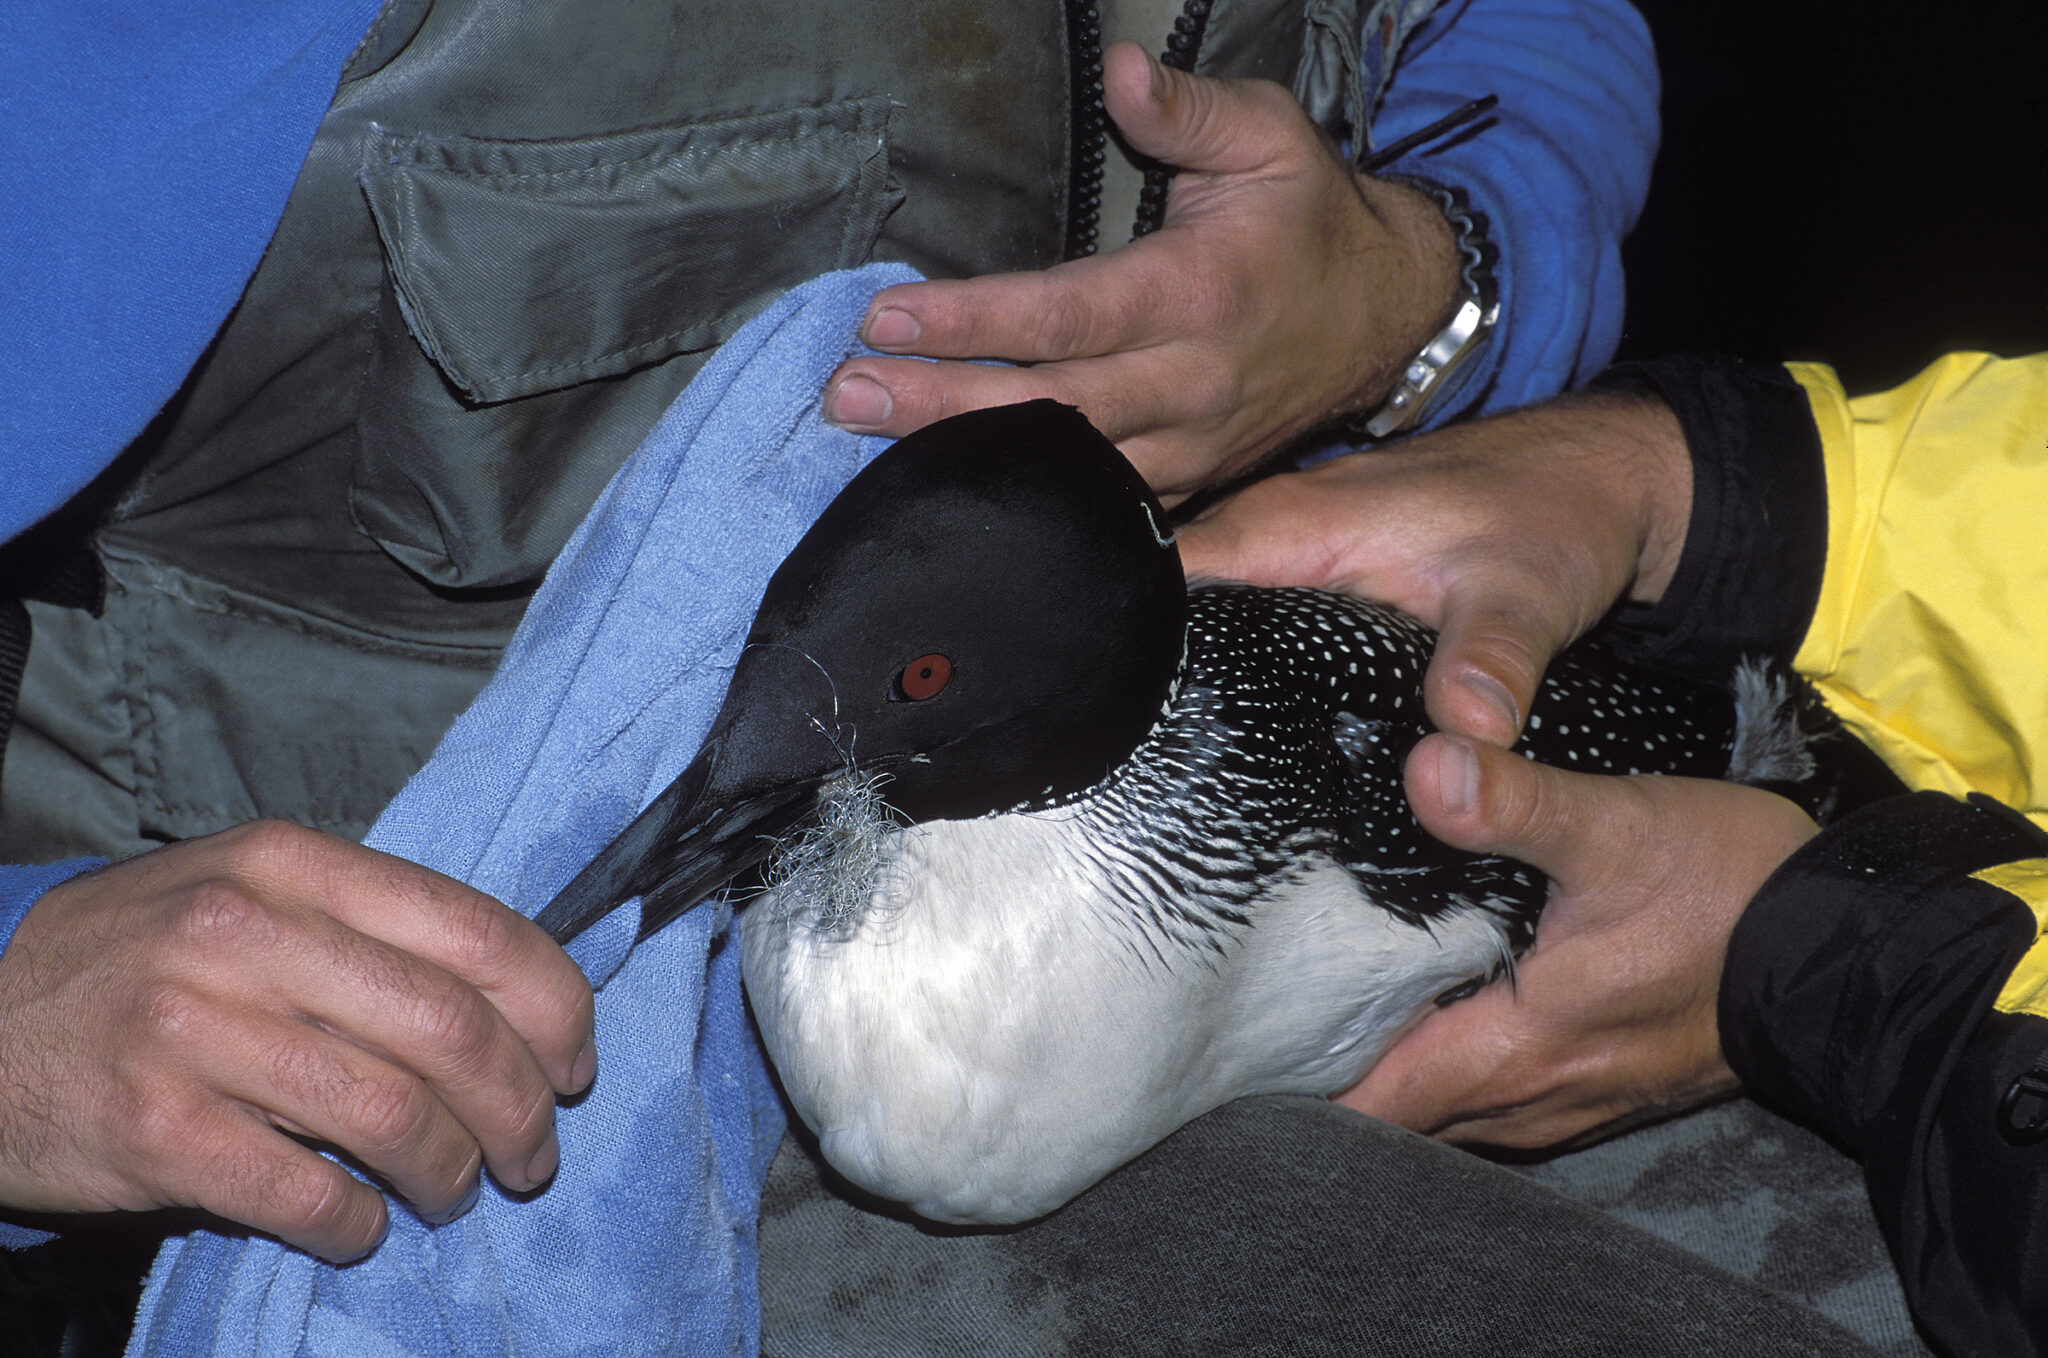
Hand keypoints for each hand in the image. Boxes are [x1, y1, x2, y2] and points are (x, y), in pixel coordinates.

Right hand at [0, 822, 595, 1260]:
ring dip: (452, 1172)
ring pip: (394, 1117)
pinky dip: (356, 1224)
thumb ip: (372, 927)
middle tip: (534, 1152)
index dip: (555, 1009)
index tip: (574, 1062)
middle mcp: (249, 934)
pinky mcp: (156, 1131)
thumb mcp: (253, 893)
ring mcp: (196, 1032)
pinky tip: (359, 1223)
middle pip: (451, 1031)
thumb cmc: (146, 956)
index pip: (477, 933)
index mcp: (295, 865)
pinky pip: (307, 1194)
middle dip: (521, 1106)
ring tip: (454, 1189)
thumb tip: (519, 997)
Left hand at [823, 41, 1461, 499]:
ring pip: (1067, 468)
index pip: (1067, 314)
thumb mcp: (1267, 136)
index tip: (886, 316)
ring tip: (868, 441)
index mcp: (1200, 292)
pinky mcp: (1191, 482)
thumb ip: (1186, 109)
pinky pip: (1099, 503)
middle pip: (1048, 408)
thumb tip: (1120, 70)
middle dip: (939, 404)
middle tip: (846, 393)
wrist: (1391, 314)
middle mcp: (1192, 382)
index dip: (973, 321)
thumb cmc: (1311, 216)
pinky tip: (950, 490)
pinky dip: (1025, 500)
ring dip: (965, 459)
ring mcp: (1192, 446)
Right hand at [1177, 393, 1692, 744]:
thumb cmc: (1555, 516)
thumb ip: (1489, 664)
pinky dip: (1232, 650)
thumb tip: (1465, 736)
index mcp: (1296, 522)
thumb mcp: (1527, 596)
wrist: (1600, 478)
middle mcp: (1277, 527)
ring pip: (1205, 603)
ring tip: (1158, 747)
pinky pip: (1244, 607)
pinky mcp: (1316, 568)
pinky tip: (1232, 714)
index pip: (1169, 567)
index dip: (1128, 626)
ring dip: (1183, 659)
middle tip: (1127, 750)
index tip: (1107, 700)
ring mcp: (1293, 546)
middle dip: (1142, 662)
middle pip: (1170, 595)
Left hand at [1336, 735, 1816, 1147]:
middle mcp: (1530, 1096)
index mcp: (1511, 1049)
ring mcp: (1570, 1100)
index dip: (1300, 1065)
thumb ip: (1514, 801)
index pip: (1366, 1096)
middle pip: (1395, 1106)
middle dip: (1339, 1058)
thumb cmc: (1731, 894)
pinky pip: (1499, 1093)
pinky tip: (1447, 994)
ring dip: (1399, 1059)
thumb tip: (1425, 762)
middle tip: (1292, 986)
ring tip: (1354, 986)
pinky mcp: (1602, 1082)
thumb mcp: (1618, 826)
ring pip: (1446, 1104)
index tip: (1258, 1013)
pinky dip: (1457, 1057)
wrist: (1850, 952)